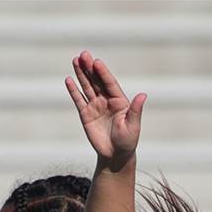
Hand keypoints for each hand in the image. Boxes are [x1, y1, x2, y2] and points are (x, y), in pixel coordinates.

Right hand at [66, 50, 145, 167]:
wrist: (116, 156)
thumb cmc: (128, 141)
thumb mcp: (133, 126)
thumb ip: (136, 110)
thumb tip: (143, 95)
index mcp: (119, 100)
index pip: (110, 83)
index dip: (103, 72)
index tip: (96, 62)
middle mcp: (107, 100)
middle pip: (97, 80)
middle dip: (90, 68)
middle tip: (83, 55)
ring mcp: (96, 106)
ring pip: (87, 86)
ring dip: (81, 74)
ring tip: (75, 60)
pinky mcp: (86, 114)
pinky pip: (79, 100)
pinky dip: (74, 91)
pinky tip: (69, 80)